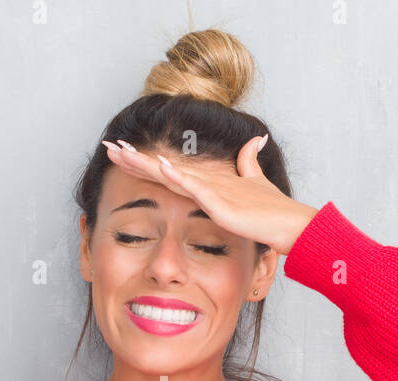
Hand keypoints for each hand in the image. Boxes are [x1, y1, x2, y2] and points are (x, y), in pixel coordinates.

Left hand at [102, 136, 318, 255]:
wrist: (290, 224)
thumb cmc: (272, 209)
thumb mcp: (256, 184)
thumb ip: (249, 162)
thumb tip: (253, 139)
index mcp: (207, 182)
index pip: (168, 170)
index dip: (143, 161)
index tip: (121, 154)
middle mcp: (206, 182)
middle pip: (162, 168)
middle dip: (133, 158)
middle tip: (107, 146)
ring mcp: (212, 190)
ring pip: (171, 173)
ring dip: (145, 163)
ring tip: (122, 152)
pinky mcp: (221, 202)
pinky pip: (194, 188)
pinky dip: (176, 176)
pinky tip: (159, 166)